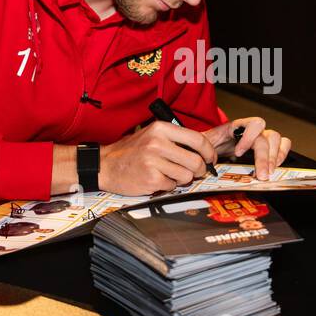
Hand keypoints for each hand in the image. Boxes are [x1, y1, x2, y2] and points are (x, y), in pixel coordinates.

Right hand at [98, 120, 217, 194]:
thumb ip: (175, 139)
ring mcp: (154, 162)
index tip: (210, 159)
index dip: (209, 152)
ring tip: (170, 175)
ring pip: (186, 176)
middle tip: (196, 172)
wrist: (105, 165)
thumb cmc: (131, 152)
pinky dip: (168, 186)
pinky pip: (172, 186)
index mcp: (161, 129)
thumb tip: (203, 149)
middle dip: (200, 170)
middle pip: (195, 161)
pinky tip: (157, 180)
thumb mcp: (151, 135)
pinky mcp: (151, 179)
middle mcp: (157, 143)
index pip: (197, 140)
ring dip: (182, 179)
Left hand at [203, 116, 291, 180]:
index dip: (249, 138)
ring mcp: (261, 137)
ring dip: (275, 158)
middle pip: (267, 136)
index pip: (252, 124)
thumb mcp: (203, 143)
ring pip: (277, 139)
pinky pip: (283, 145)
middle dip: (265, 157)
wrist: (211, 145)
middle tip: (261, 175)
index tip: (238, 153)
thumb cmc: (209, 143)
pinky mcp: (267, 147)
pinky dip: (281, 156)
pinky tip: (274, 167)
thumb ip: (203, 147)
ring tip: (268, 173)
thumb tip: (205, 158)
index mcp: (237, 126)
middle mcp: (252, 130)